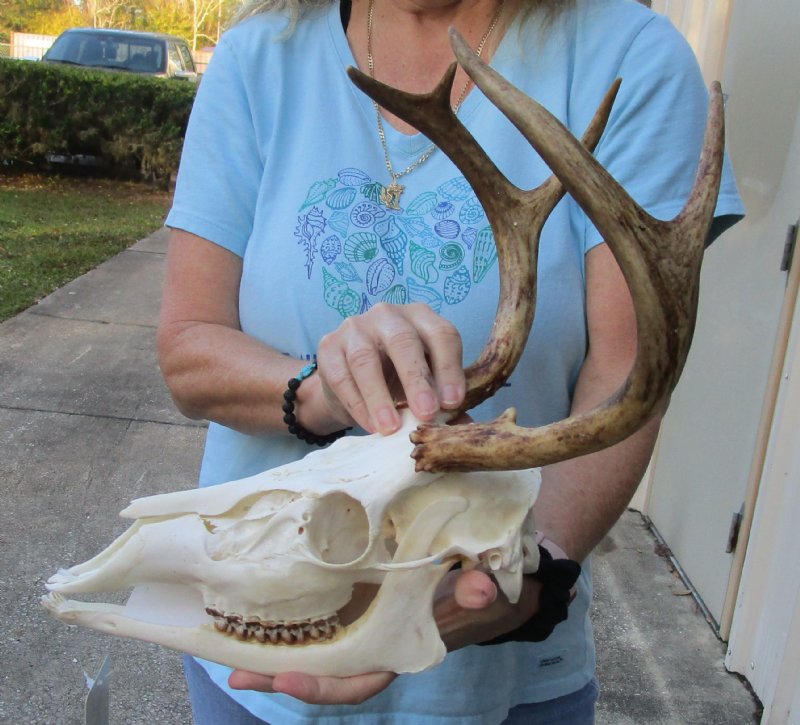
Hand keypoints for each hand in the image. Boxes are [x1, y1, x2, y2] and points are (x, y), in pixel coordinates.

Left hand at [227, 569, 539, 704]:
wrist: (485, 564)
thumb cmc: (484, 580)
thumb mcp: (487, 586)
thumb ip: (482, 591)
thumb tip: (478, 590)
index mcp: (403, 644)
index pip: (363, 678)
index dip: (328, 686)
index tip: (290, 680)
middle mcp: (376, 637)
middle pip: (326, 669)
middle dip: (283, 676)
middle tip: (237, 674)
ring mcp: (364, 617)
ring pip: (317, 643)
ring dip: (277, 648)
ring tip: (231, 650)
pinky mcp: (357, 592)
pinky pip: (321, 609)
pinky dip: (292, 610)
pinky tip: (261, 604)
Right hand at [316, 303, 465, 434]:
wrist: (351, 381)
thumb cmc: (397, 378)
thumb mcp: (425, 384)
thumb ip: (443, 402)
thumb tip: (464, 427)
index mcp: (421, 318)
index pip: (441, 334)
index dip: (449, 368)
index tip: (453, 403)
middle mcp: (388, 315)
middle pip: (403, 341)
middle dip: (416, 379)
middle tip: (426, 414)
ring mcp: (355, 327)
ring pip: (365, 359)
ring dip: (379, 396)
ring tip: (391, 428)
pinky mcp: (328, 346)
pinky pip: (341, 376)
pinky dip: (356, 404)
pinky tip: (370, 425)